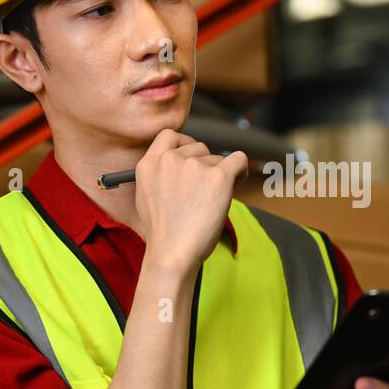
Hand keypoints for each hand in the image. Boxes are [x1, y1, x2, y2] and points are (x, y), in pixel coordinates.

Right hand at [135, 128, 247, 274]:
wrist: (173, 253)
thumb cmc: (164, 234)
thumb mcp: (147, 196)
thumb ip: (160, 175)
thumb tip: (183, 166)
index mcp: (149, 163)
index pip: (169, 135)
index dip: (185, 144)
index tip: (193, 158)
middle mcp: (170, 159)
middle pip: (198, 147)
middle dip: (205, 164)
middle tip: (206, 188)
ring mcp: (194, 166)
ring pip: (217, 159)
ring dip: (219, 174)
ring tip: (213, 200)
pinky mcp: (218, 176)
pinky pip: (238, 159)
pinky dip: (241, 169)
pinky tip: (238, 180)